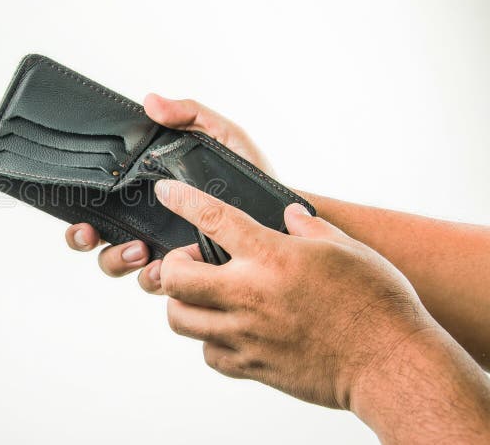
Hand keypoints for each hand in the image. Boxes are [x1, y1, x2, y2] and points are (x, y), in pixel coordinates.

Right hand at [64, 93, 273, 282]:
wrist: (285, 213)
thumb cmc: (251, 174)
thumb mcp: (221, 136)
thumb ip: (189, 115)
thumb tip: (152, 101)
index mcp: (148, 195)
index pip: (100, 207)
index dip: (80, 220)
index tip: (80, 219)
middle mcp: (148, 226)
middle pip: (98, 243)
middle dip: (87, 243)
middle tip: (95, 235)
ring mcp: (165, 253)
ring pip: (120, 267)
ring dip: (117, 261)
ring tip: (139, 251)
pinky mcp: (188, 275)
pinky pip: (155, 286)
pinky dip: (151, 280)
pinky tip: (163, 269)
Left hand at [152, 179, 433, 409]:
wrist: (391, 364)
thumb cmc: (377, 302)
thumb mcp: (347, 248)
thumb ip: (310, 227)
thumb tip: (290, 214)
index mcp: (272, 256)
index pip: (212, 218)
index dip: (182, 200)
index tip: (166, 191)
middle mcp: (250, 294)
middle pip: (175, 277)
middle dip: (172, 265)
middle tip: (190, 263)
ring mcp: (247, 333)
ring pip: (181, 319)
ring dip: (184, 304)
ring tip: (204, 297)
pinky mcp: (253, 366)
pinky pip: (209, 355)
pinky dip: (210, 341)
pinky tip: (228, 331)